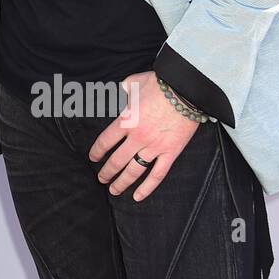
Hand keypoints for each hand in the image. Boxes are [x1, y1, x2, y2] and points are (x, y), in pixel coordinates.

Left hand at [89, 71, 199, 201]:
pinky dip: (147, 188)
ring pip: (134, 171)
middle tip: (101, 179)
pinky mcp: (170, 153)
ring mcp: (154, 147)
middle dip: (106, 172)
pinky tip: (138, 197)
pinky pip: (157, 175)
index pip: (105, 141)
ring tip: (114, 190)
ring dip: (122, 182)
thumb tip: (123, 88)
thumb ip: (126, 88)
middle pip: (116, 160)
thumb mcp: (135, 82)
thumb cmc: (160, 85)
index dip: (97, 152)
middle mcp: (137, 138)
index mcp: (126, 121)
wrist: (186, 91)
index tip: (93, 158)